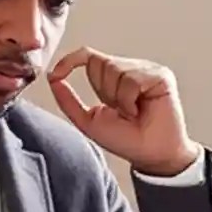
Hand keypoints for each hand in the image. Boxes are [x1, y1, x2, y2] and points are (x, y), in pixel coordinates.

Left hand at [48, 47, 201, 176]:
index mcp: (113, 78)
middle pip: (99, 63)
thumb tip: (52, 78)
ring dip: (117, 99)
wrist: (150, 155)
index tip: (56, 74)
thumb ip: (68, 100)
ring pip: (115, 69)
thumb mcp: (88, 121)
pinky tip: (140, 110)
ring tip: (132, 112)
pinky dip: (129, 100)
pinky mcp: (160, 75)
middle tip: (120, 112)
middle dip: (102, 92)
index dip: (70, 60)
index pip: (88, 56)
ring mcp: (145, 70)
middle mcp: (130, 69)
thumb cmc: (126, 140)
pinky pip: (131, 79)